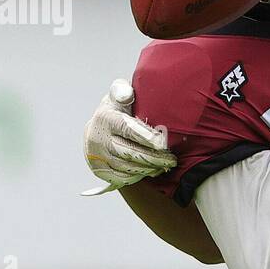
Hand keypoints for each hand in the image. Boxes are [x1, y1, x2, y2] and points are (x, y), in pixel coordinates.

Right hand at [82, 79, 175, 194]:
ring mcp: (98, 156)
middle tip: (172, 159)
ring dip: (149, 168)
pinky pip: (122, 178)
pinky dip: (139, 176)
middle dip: (154, 158)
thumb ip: (122, 90)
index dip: (147, 138)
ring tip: (165, 165)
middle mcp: (99, 139)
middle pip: (130, 152)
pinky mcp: (100, 170)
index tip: (164, 144)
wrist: (97, 128)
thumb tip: (127, 94)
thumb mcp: (118, 94)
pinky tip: (152, 171)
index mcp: (106, 119)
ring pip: (127, 167)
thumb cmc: (117, 109)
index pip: (128, 130)